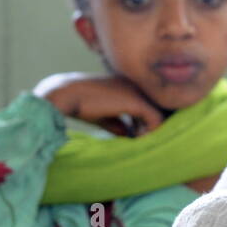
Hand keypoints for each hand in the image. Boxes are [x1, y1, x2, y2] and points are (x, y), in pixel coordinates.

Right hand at [33, 72, 163, 136]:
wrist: (66, 95)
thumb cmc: (81, 105)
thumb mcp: (103, 116)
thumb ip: (118, 124)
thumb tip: (128, 135)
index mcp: (130, 86)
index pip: (148, 105)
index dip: (143, 123)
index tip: (132, 135)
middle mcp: (137, 85)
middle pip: (157, 110)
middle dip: (149, 128)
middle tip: (136, 140)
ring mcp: (139, 91)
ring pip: (160, 115)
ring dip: (150, 132)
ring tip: (135, 140)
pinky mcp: (137, 101)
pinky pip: (156, 120)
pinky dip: (149, 133)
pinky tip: (135, 139)